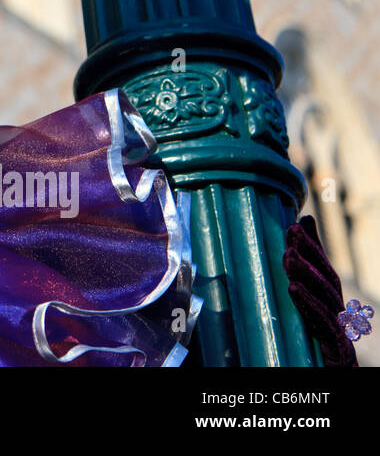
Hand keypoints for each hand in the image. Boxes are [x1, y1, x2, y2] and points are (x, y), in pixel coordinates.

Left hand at [284, 215, 356, 366]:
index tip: (295, 222)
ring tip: (287, 255)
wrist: (328, 394)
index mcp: (329, 313)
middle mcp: (339, 321)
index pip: (323, 274)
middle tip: (291, 229)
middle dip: (311, 254)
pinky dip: (309, 306)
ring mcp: (341, 338)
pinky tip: (293, 288)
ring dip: (308, 274)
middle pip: (328, 282)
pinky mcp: (338, 355)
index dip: (313, 248)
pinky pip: (326, 328)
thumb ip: (289, 297)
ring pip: (329, 301)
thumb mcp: (294, 326)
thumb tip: (274, 266)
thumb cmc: (306, 363)